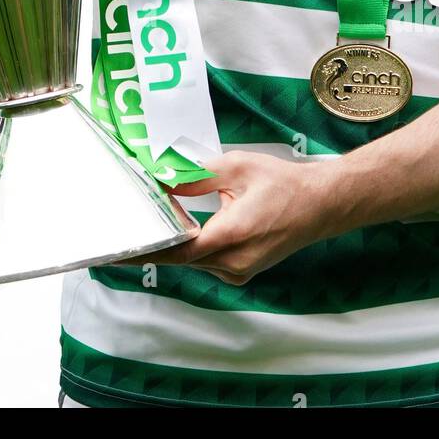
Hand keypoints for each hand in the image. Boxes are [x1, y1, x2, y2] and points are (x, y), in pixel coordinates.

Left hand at [118, 151, 337, 284]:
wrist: (322, 205)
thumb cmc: (284, 184)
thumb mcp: (237, 168)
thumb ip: (197, 176)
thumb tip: (163, 181)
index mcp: (233, 236)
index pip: (178, 251)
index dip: (145, 251)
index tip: (116, 253)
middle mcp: (234, 262)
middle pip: (182, 257)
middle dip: (156, 241)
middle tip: (125, 229)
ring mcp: (240, 270)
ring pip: (195, 260)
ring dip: (176, 243)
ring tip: (150, 223)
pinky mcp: (243, 270)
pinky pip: (208, 261)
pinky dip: (193, 246)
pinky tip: (182, 227)